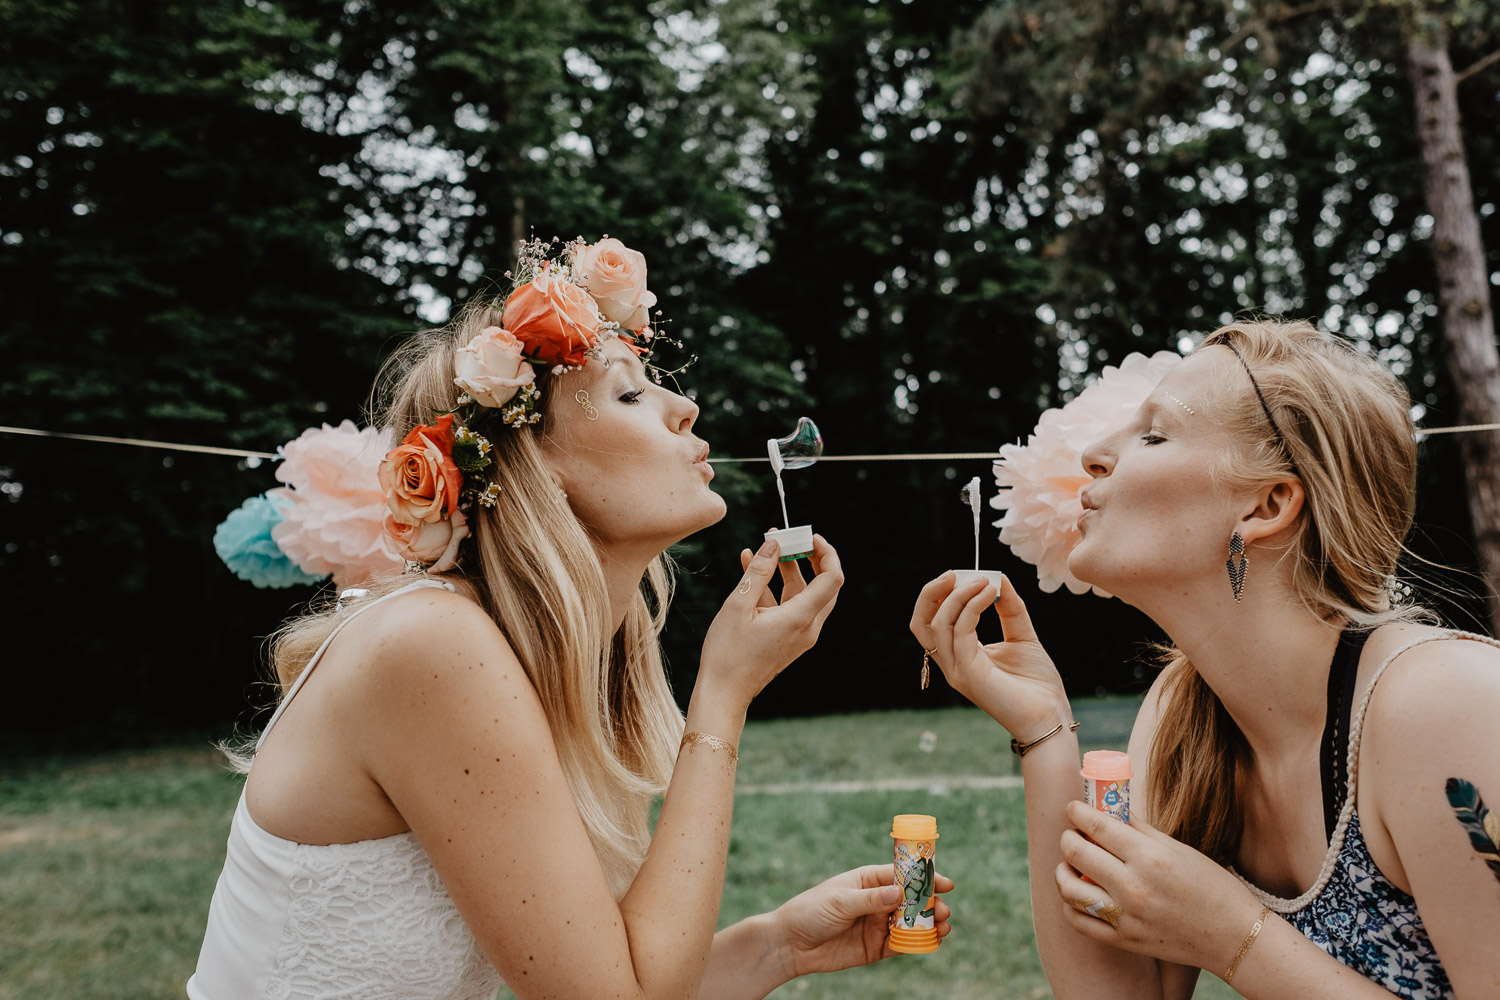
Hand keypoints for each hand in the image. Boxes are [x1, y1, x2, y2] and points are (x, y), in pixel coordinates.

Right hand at [697, 535, 842, 711]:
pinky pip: (788, 607)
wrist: (723, 693)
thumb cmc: (727, 653)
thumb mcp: (739, 605)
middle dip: (809, 559)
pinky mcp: (787, 640)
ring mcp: (798, 636)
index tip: (809, 536)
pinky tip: (750, 568)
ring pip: (803, 595)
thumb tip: (774, 543)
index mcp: (800, 618)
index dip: (826, 553)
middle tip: (791, 539)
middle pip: (824, 586)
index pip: (832, 578)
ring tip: (764, 547)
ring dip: (786, 571)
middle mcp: (807, 628)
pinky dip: (774, 588)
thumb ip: (758, 570)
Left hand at [774, 864, 954, 978]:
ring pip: (910, 923)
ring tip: (943, 926)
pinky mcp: (875, 948)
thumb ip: (871, 899)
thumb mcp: (840, 901)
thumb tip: (900, 893)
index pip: (901, 876)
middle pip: (911, 900)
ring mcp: (877, 924)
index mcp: (867, 881)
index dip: (924, 878)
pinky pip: (901, 945)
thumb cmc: (811, 911)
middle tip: (943, 909)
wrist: (791, 944)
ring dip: (928, 924)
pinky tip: (930, 942)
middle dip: (930, 904)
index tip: (945, 882)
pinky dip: (917, 944)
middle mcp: (876, 901)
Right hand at [909, 571, 1068, 739]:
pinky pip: (961, 631)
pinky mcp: (970, 674)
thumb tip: (999, 578)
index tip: (963, 574)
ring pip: (939, 623)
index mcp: (959, 656)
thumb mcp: (1022, 637)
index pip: (930, 622)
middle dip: (932, 593)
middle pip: (921, 623)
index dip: (939, 595)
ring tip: (984, 581)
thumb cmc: (1037, 685)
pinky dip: (973, 606)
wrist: (1050, 718)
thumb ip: (1010, 609)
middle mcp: (951, 664)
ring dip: (959, 595)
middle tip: (956, 573)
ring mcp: (957, 670)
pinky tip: (991, 594)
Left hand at [1055, 800, 1264, 971]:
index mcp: (1150, 857)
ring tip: (1070, 864)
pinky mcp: (1124, 940)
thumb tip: (1110, 812)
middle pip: (1076, 854)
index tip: (1073, 807)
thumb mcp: (1180, 850)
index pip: (1097, 826)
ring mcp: (1126, 917)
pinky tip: (1078, 894)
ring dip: (1062, 871)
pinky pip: (1079, 921)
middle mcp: (1134, 887)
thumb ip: (1141, 831)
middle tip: (1072, 833)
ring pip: (1069, 890)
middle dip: (1068, 838)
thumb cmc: (1213, 887)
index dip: (1077, 812)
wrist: (1234, 938)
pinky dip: (1071, 904)